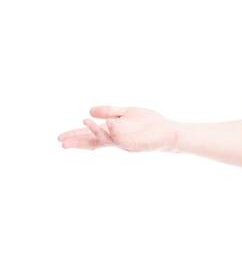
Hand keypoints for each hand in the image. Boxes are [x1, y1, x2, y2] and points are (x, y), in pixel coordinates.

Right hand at [56, 106, 178, 154]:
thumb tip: (88, 111)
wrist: (168, 131)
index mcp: (113, 133)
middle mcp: (116, 139)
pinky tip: (104, 123)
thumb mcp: (126, 113)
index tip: (60, 139)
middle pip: (93, 141)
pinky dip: (110, 129)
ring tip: (81, 124)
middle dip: (78, 142)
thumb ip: (109, 112)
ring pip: (105, 138)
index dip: (76, 137)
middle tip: (61, 143)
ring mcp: (125, 141)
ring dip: (92, 132)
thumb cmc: (149, 123)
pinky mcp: (134, 142)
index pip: (91, 136)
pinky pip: (119, 135)